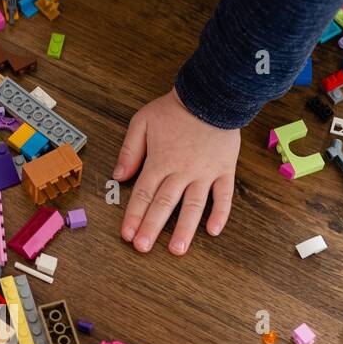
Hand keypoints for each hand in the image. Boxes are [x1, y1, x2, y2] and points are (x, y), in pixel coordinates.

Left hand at [114, 89, 240, 253]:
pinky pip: (224, 195)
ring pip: (193, 205)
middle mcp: (181, 171)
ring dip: (185, 229)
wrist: (211, 94)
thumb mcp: (142, 122)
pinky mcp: (224, 170)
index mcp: (160, 162)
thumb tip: (118, 176)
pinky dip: (220, 213)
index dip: (134, 216)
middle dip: (152, 227)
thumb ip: (130, 151)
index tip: (127, 235)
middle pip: (164, 204)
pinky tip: (213, 230)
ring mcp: (204, 173)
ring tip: (177, 249)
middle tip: (143, 248)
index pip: (144, 194)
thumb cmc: (175, 109)